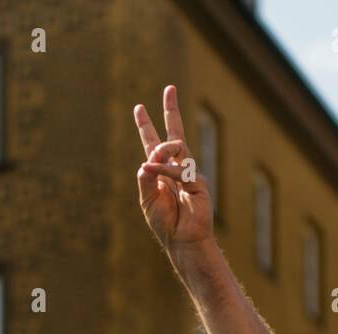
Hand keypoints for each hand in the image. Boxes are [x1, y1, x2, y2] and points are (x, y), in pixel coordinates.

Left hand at [133, 85, 212, 250]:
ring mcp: (188, 173)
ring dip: (160, 152)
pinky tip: (156, 175)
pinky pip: (178, 169)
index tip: (139, 107)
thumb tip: (148, 158)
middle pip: (173, 134)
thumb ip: (146, 177)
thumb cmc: (165, 223)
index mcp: (160, 172)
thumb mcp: (147, 199)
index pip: (152, 143)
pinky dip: (165, 171)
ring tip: (150, 166)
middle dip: (170, 110)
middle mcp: (175, 168)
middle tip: (170, 88)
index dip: (145, 126)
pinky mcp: (198, 181)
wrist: (183, 240)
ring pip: (174, 150)